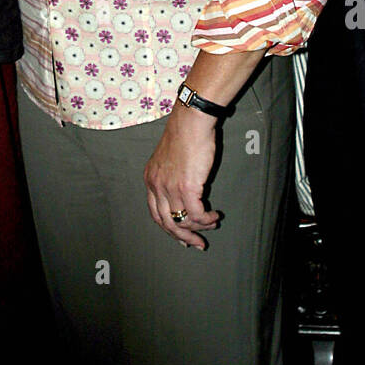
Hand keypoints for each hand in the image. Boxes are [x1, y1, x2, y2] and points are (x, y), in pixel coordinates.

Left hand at [143, 103, 220, 248]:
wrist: (191, 121)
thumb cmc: (185, 134)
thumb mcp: (168, 158)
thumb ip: (171, 177)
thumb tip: (185, 195)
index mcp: (150, 178)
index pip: (156, 213)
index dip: (169, 228)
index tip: (181, 237)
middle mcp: (156, 186)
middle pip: (166, 223)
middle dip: (183, 236)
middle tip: (197, 243)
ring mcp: (170, 188)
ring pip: (182, 221)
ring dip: (199, 228)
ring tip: (211, 225)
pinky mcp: (187, 187)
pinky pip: (197, 214)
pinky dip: (207, 219)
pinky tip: (214, 216)